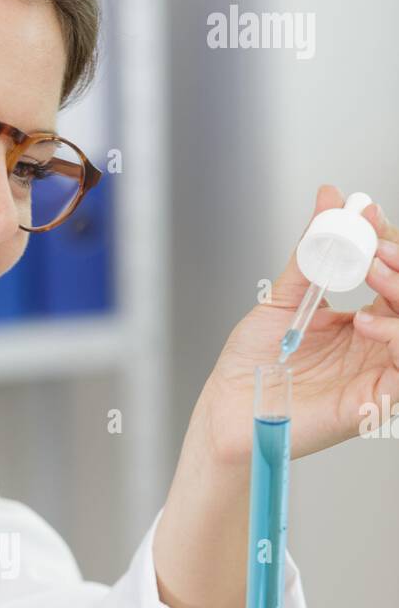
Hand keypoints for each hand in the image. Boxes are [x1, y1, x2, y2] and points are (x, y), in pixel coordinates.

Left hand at [193, 185, 398, 466]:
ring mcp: (377, 374)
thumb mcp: (284, 297)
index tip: (366, 217)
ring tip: (371, 273)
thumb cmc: (252, 366)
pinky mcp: (372, 402)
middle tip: (374, 245)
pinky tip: (365, 322)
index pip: (397, 279)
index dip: (390, 245)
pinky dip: (398, 337)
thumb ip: (311, 252)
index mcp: (363, 324)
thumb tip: (330, 199)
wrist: (226, 409)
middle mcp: (376, 348)